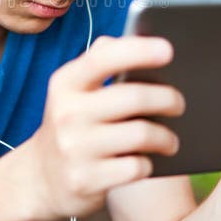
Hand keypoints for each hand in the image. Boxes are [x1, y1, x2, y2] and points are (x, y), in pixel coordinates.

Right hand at [24, 36, 184, 220]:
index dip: (138, 51)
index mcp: (65, 83)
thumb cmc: (72, 123)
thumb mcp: (74, 89)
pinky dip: (149, 164)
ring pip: (141, 135)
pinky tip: (149, 161)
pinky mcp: (85, 180)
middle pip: (133, 98)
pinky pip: (136, 167)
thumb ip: (101, 60)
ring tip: (171, 139)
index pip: (102, 58)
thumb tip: (140, 40)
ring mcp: (74, 149)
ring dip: (165, 137)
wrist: (40, 178)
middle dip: (167, 98)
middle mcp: (66, 113)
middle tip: (179, 103)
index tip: (169, 49)